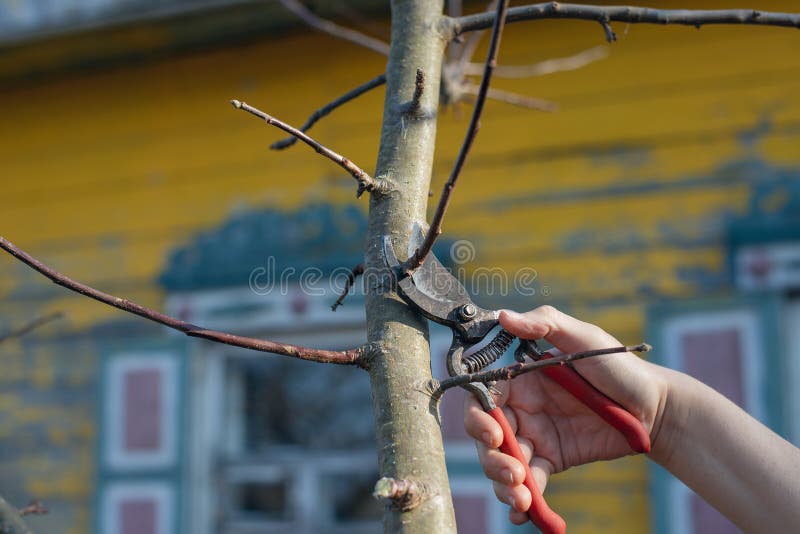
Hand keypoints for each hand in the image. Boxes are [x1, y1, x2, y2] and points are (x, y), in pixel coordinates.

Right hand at [463, 305, 666, 523]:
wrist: (655, 407)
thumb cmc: (618, 366)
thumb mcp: (584, 337)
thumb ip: (544, 323)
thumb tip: (504, 317)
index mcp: (520, 376)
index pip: (483, 397)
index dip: (479, 418)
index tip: (493, 434)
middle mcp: (521, 406)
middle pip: (487, 435)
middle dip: (491, 458)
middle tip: (512, 473)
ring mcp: (535, 435)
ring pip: (503, 461)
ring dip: (503, 482)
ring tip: (521, 496)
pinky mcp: (552, 459)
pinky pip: (529, 481)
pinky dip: (523, 499)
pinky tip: (525, 512)